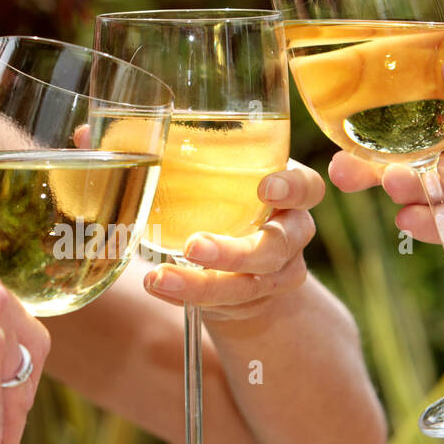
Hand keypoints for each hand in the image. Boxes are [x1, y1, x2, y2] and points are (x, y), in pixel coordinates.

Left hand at [142, 160, 320, 319]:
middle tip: (193, 246)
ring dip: (200, 283)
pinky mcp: (253, 301)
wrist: (249, 266)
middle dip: (234, 252)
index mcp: (289, 196)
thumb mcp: (229, 180)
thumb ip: (201, 162)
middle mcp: (291, 235)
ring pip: (247, 284)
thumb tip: (136, 139)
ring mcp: (277, 273)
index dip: (292, 189)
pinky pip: (223, 304)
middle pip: (276, 247)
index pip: (307, 188)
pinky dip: (186, 294)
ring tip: (160, 277)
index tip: (266, 189)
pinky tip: (157, 284)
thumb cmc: (231, 204)